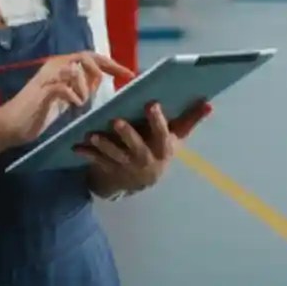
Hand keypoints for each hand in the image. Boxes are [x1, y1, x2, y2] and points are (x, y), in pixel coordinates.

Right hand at [0, 52, 134, 148]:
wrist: (10, 126)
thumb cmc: (38, 114)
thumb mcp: (67, 99)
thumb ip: (82, 88)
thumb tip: (103, 81)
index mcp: (61, 66)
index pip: (91, 57)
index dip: (112, 64)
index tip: (130, 74)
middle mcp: (54, 66)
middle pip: (86, 57)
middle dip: (103, 70)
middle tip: (115, 85)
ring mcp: (47, 77)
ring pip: (75, 69)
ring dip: (86, 87)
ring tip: (83, 103)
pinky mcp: (41, 91)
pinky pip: (64, 87)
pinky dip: (74, 96)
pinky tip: (75, 106)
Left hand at [76, 101, 212, 193]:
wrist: (142, 182)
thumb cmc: (160, 149)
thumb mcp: (177, 138)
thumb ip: (190, 120)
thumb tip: (209, 103)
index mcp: (163, 149)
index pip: (162, 134)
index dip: (157, 120)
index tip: (152, 103)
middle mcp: (146, 160)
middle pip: (136, 147)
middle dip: (127, 135)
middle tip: (116, 120)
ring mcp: (127, 167)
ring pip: (114, 156)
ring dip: (103, 145)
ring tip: (92, 134)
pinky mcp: (110, 170)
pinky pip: (97, 162)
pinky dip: (87, 154)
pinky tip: (76, 146)